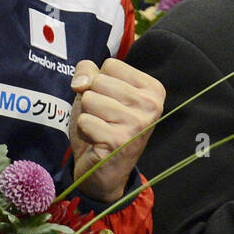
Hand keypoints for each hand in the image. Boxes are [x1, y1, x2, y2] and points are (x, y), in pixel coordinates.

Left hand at [69, 57, 163, 201]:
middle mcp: (152, 106)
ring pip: (89, 99)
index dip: (99, 81)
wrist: (104, 168)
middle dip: (91, 98)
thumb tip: (81, 83)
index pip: (110, 64)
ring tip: (100, 128)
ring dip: (87, 114)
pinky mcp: (119, 141)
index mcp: (153, 89)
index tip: (111, 100)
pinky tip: (97, 140)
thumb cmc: (102, 123)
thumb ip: (88, 72)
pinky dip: (83, 130)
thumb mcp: (96, 90)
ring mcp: (138, 124)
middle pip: (98, 81)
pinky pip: (84, 121)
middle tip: (104, 117)